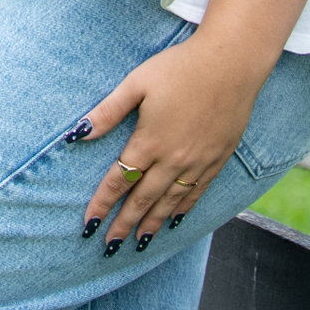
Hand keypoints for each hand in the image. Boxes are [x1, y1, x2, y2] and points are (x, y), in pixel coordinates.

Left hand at [75, 34, 267, 252]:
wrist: (231, 63)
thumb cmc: (180, 67)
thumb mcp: (137, 83)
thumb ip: (108, 111)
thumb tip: (78, 134)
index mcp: (149, 141)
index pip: (118, 181)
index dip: (102, 205)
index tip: (89, 225)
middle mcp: (173, 159)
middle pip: (143, 199)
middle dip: (124, 224)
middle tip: (110, 246)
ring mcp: (198, 162)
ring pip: (170, 202)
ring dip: (152, 224)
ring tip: (139, 242)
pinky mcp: (217, 158)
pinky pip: (196, 192)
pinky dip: (183, 209)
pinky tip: (175, 220)